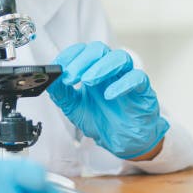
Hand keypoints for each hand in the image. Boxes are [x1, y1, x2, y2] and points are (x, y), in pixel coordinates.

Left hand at [47, 41, 169, 159]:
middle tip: (71, 77)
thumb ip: (61, 94)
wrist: (123, 142)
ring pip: (120, 58)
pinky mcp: (143, 90)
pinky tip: (109, 95)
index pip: (83, 51)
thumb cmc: (102, 120)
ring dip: (101, 67)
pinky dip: (122, 84)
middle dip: (83, 61)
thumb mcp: (75, 108)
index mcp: (93, 70)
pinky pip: (137, 78)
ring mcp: (127, 78)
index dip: (70, 55)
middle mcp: (110, 70)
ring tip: (88, 82)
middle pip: (100, 49)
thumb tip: (49, 79)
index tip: (59, 68)